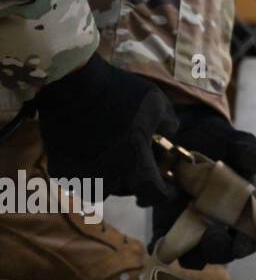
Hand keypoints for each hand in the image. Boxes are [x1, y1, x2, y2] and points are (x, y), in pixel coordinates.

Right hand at [34, 55, 178, 206]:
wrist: (73, 85)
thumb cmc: (121, 94)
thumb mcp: (158, 104)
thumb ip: (169, 125)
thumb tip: (170, 135)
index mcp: (134, 167)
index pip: (155, 194)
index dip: (165, 192)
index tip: (168, 187)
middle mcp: (108, 179)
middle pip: (128, 190)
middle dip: (137, 179)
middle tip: (138, 161)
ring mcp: (81, 177)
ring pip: (102, 189)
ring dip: (111, 178)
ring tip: (114, 159)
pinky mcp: (60, 170)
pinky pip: (79, 179)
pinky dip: (88, 171)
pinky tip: (91, 153)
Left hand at [150, 104, 255, 268]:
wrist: (190, 133)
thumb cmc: (221, 143)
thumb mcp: (237, 142)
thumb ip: (249, 151)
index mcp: (242, 211)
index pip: (249, 240)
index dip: (245, 246)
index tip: (240, 244)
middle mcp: (218, 224)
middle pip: (220, 253)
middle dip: (217, 250)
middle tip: (211, 235)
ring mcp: (191, 226)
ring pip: (191, 255)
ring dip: (189, 253)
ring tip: (185, 237)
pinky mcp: (165, 223)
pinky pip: (162, 244)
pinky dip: (160, 247)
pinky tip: (160, 240)